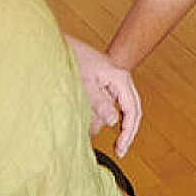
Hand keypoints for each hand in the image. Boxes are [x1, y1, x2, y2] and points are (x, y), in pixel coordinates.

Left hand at [64, 34, 141, 156]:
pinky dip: (108, 115)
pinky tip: (97, 124)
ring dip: (118, 124)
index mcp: (120, 79)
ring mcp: (114, 80)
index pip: (132, 111)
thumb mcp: (85, 84)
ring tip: (106, 139)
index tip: (120, 148)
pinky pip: (114, 102)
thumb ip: (99, 103)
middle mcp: (121, 79)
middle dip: (127, 131)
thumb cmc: (72, 60)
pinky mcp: (106, 82)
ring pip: (124, 107)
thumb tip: (113, 122)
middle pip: (133, 110)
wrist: (62, 44)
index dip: (128, 132)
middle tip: (120, 150)